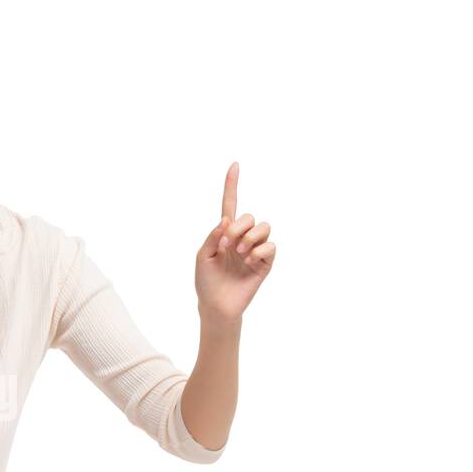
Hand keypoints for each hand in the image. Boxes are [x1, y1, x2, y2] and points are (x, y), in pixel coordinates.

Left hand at [194, 161, 276, 325]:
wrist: (215, 306)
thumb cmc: (206, 282)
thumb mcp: (202, 256)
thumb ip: (212, 235)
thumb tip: (226, 219)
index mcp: (225, 234)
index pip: (230, 205)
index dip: (232, 185)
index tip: (234, 165)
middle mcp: (242, 238)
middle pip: (249, 216)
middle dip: (238, 226)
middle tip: (227, 244)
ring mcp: (255, 250)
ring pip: (263, 227)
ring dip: (249, 236)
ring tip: (239, 252)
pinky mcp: (265, 263)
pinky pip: (270, 246)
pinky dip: (259, 250)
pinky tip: (248, 260)